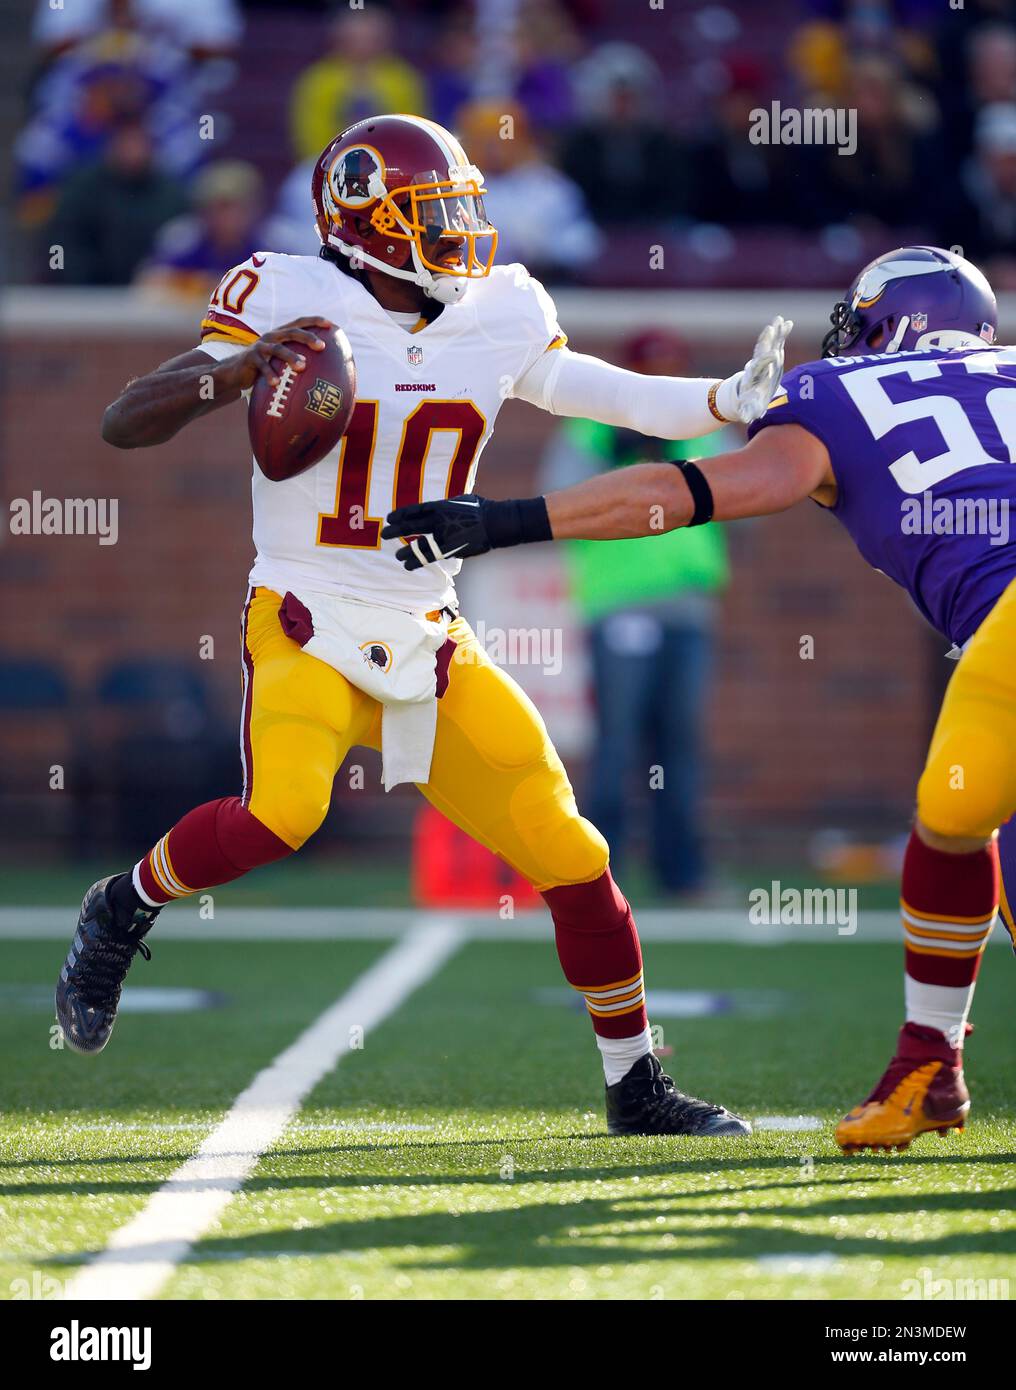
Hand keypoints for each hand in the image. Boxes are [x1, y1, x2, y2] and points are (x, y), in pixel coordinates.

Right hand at [217, 317, 334, 390]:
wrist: (235, 372)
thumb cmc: (265, 369)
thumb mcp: (280, 362)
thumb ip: (297, 362)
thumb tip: (325, 376)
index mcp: (281, 335)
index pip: (299, 323)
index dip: (314, 321)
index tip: (331, 324)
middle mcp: (272, 337)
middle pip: (291, 332)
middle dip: (307, 337)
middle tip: (322, 346)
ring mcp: (260, 346)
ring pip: (278, 349)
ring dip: (291, 356)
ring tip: (302, 366)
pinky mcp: (250, 358)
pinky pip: (261, 365)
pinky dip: (269, 374)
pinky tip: (276, 383)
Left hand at [382, 495, 493, 569]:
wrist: (494, 522)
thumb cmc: (481, 509)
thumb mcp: (462, 500)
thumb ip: (448, 505)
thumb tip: (442, 506)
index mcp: (439, 506)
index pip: (414, 510)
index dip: (401, 514)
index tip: (389, 517)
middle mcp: (438, 520)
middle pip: (411, 526)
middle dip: (396, 530)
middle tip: (384, 534)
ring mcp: (443, 535)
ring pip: (417, 544)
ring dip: (406, 551)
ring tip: (397, 556)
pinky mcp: (449, 549)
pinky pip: (428, 557)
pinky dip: (417, 561)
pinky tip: (407, 565)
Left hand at [715, 315, 792, 423]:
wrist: (745, 394)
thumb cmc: (748, 404)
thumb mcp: (747, 410)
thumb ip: (748, 412)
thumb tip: (745, 418)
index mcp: (753, 378)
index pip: (758, 367)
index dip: (764, 361)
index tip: (772, 355)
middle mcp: (758, 366)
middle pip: (762, 352)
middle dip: (767, 341)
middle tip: (771, 329)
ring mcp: (764, 359)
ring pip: (769, 344)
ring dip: (774, 332)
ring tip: (780, 320)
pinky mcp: (771, 357)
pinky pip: (776, 343)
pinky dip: (781, 333)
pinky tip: (788, 322)